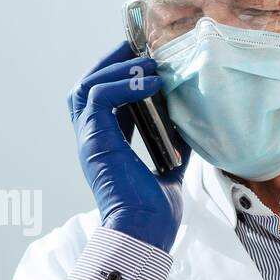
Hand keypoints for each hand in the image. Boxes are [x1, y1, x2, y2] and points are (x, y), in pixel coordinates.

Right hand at [68, 41, 189, 251]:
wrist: (144, 232)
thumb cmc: (155, 212)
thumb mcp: (171, 168)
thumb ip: (175, 144)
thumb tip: (193, 122)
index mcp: (105, 146)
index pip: (101, 101)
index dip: (120, 78)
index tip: (146, 63)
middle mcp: (92, 140)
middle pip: (85, 87)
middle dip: (111, 62)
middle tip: (139, 46)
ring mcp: (90, 140)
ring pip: (87, 86)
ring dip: (117, 68)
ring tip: (149, 63)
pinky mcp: (95, 140)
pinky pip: (99, 96)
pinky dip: (123, 84)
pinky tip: (151, 83)